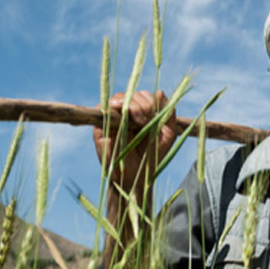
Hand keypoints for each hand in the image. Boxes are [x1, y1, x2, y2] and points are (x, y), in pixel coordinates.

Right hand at [94, 90, 178, 226]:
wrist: (137, 176)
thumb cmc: (152, 156)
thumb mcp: (167, 134)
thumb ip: (168, 114)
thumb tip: (160, 92)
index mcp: (143, 113)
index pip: (145, 96)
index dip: (151, 102)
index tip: (155, 116)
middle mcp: (128, 113)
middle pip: (133, 94)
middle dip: (142, 105)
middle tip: (145, 121)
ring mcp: (114, 118)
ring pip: (119, 97)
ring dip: (131, 105)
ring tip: (138, 120)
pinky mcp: (100, 126)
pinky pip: (102, 108)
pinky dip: (112, 107)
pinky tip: (122, 114)